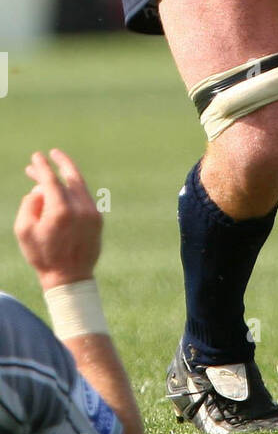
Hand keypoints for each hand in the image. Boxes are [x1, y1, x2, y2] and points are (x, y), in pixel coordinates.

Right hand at [13, 150, 101, 290]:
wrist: (69, 277)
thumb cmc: (42, 255)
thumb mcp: (24, 231)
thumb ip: (29, 204)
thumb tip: (40, 189)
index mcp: (61, 210)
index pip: (51, 180)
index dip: (42, 167)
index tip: (36, 156)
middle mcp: (80, 207)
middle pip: (66, 178)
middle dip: (53, 167)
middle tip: (42, 158)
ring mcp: (92, 211)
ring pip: (78, 185)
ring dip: (64, 176)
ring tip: (52, 170)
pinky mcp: (98, 217)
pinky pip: (84, 196)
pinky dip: (73, 190)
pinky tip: (63, 188)